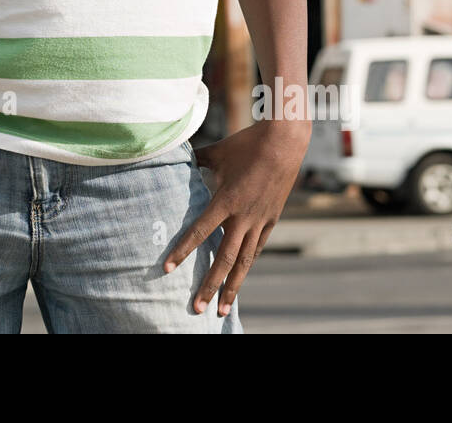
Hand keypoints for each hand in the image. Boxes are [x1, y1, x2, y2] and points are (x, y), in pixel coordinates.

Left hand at [163, 119, 310, 315]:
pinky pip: (257, 247)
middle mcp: (243, 216)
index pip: (199, 231)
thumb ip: (195, 161)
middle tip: (196, 309)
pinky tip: (239, 278)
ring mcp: (260, 220)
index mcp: (226, 200)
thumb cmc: (246, 144)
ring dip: (232, 287)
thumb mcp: (217, 153)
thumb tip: (175, 156)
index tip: (167, 269)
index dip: (182, 251)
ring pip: (244, 261)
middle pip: (223, 259)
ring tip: (222, 309)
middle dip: (209, 286)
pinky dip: (247, 264)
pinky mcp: (271, 219)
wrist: (284, 142)